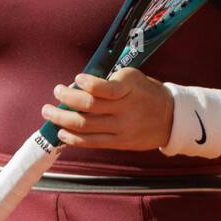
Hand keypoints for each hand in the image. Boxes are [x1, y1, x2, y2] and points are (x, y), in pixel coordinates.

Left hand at [43, 68, 174, 150]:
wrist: (170, 118)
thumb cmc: (146, 92)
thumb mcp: (133, 78)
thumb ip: (109, 81)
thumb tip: (78, 86)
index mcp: (130, 88)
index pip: (106, 88)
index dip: (88, 84)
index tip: (77, 78)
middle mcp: (126, 109)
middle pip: (89, 107)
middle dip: (65, 100)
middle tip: (55, 92)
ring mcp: (122, 128)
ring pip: (85, 126)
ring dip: (62, 119)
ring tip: (49, 112)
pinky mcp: (120, 143)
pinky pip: (92, 142)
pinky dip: (73, 138)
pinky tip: (62, 132)